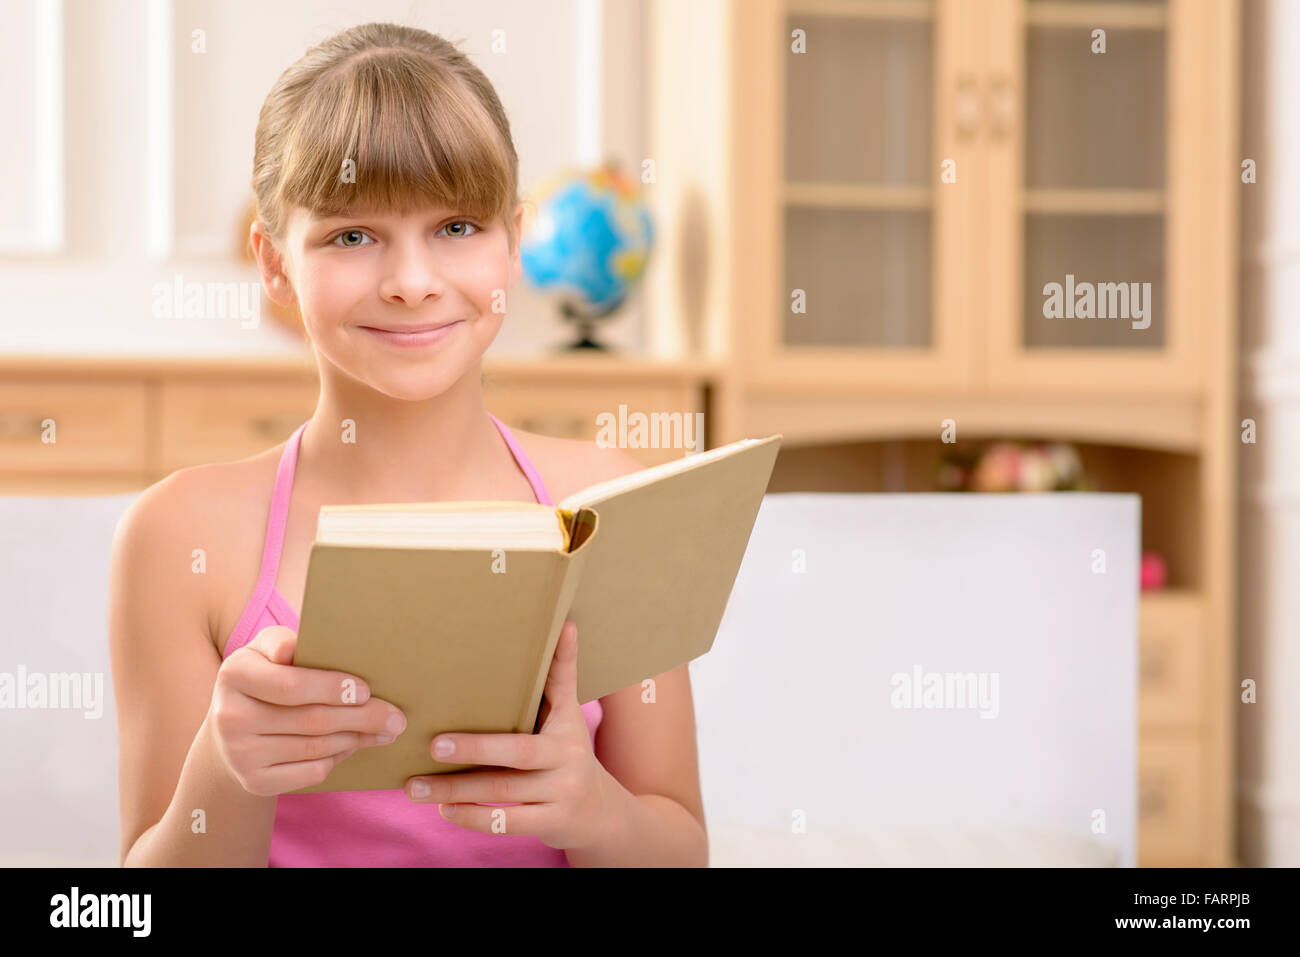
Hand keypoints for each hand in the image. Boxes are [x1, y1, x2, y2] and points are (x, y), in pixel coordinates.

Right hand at [209, 625, 406, 795]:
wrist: (233, 729)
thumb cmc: (266, 676)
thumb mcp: (267, 649)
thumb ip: (284, 641)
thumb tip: (294, 649)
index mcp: (234, 674)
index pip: (291, 686)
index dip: (333, 688)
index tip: (367, 690)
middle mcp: (230, 717)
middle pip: (312, 720)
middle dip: (362, 718)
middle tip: (396, 717)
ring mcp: (240, 755)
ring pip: (316, 747)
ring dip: (358, 738)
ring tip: (385, 730)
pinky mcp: (255, 782)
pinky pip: (312, 772)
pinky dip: (339, 758)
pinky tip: (354, 745)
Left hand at [404, 620, 621, 850]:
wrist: (600, 815)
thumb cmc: (566, 757)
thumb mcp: (565, 719)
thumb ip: (557, 680)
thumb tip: (561, 624)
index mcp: (569, 723)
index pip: (562, 687)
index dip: (561, 659)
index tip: (557, 630)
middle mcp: (569, 756)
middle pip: (517, 752)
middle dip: (474, 749)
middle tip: (432, 745)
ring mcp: (564, 792)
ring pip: (502, 791)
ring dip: (455, 789)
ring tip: (415, 787)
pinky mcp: (555, 822)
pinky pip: (507, 822)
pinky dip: (472, 817)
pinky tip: (445, 810)